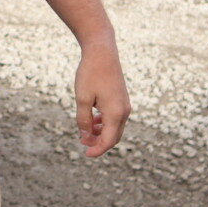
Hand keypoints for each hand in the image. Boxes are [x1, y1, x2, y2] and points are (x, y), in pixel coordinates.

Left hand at [74, 40, 129, 157]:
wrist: (102, 52)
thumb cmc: (90, 73)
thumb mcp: (82, 98)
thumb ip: (83, 120)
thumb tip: (86, 136)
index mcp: (116, 113)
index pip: (109, 140)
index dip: (97, 150)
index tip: (86, 154)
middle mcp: (124, 111)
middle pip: (114, 136)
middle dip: (99, 143)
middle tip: (84, 145)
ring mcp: (125, 104)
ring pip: (115, 127)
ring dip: (102, 133)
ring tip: (86, 133)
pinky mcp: (122, 98)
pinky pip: (116, 118)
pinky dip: (105, 123)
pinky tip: (94, 121)